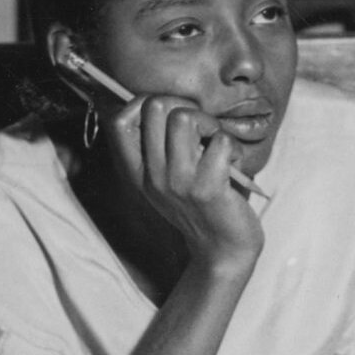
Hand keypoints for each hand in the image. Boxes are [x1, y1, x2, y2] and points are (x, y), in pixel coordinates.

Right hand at [108, 94, 264, 269]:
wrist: (222, 252)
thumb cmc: (203, 209)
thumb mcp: (170, 181)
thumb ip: (163, 149)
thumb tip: (171, 103)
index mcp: (140, 174)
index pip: (119, 123)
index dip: (142, 102)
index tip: (169, 112)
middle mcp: (153, 176)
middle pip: (154, 106)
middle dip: (185, 105)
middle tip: (202, 128)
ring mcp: (178, 182)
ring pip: (184, 117)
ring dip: (209, 123)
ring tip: (217, 144)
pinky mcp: (207, 187)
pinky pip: (221, 140)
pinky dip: (234, 146)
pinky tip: (234, 164)